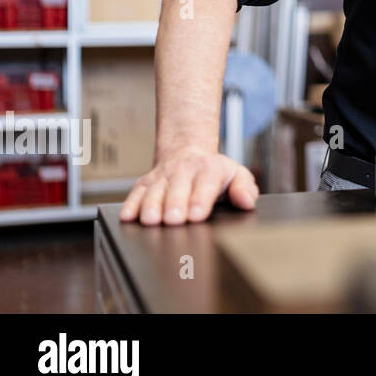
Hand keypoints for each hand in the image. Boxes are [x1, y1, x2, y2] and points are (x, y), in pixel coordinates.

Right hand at [119, 149, 257, 224]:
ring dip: (151, 205)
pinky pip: (135, 193)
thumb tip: (247, 202)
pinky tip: (128, 216)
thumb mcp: (237, 175)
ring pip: (154, 191)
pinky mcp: (144, 183)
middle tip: (173, 220)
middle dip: (174, 204)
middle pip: (177, 188)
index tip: (196, 215)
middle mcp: (183, 171)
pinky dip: (130, 204)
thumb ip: (245, 188)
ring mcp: (162, 177)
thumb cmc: (215, 173)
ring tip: (151, 220)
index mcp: (209, 169)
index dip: (200, 199)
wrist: (187, 154)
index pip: (205, 184)